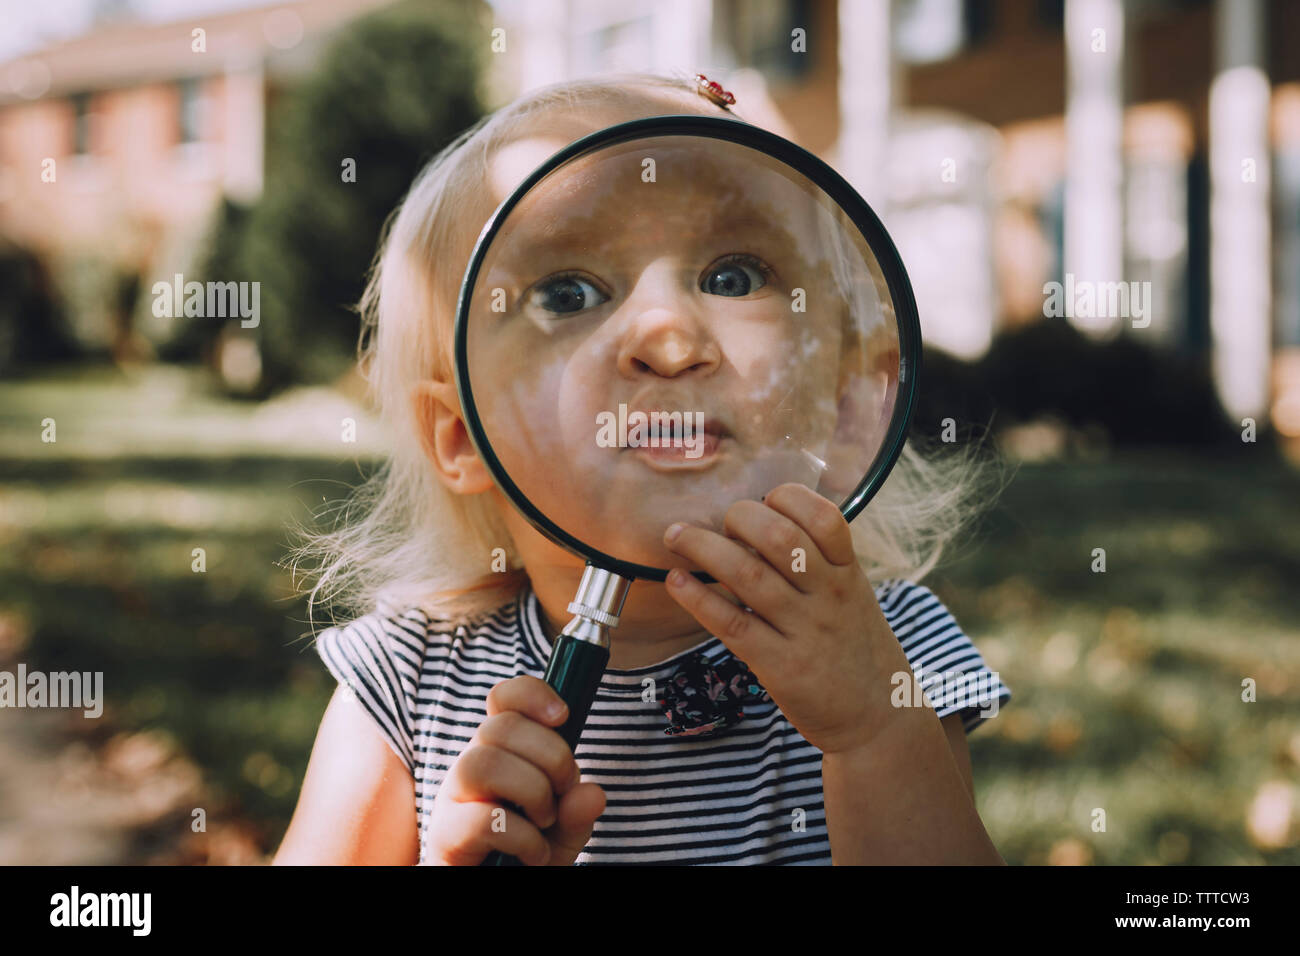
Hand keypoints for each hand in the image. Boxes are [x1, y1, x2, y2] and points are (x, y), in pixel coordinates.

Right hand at [423, 676, 605, 864]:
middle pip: (501, 726)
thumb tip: (592, 794)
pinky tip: (535, 854)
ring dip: (532, 791)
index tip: (563, 715)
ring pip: (483, 762)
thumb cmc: (525, 855)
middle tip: (565, 790)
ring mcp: (452, 800)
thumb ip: (577, 811)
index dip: (531, 694)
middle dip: (552, 755)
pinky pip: (484, 819)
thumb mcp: (562, 832)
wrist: (498, 888)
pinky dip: (524, 838)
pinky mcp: (445, 837)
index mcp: (499, 751)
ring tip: (546, 821)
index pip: (504, 699)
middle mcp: (470, 767)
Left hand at [662, 482, 911, 755]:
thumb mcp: (853, 598)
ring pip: (747, 574)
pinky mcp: (780, 665)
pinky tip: (676, 581)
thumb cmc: (855, 651)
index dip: (788, 498)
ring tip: (675, 537)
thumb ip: (817, 565)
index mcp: (848, 573)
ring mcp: (804, 630)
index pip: (823, 517)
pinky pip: (731, 623)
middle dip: (738, 518)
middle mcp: (828, 595)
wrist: (879, 720)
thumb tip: (756, 528)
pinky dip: (698, 598)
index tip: (764, 501)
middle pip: (778, 537)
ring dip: (703, 548)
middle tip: (720, 525)